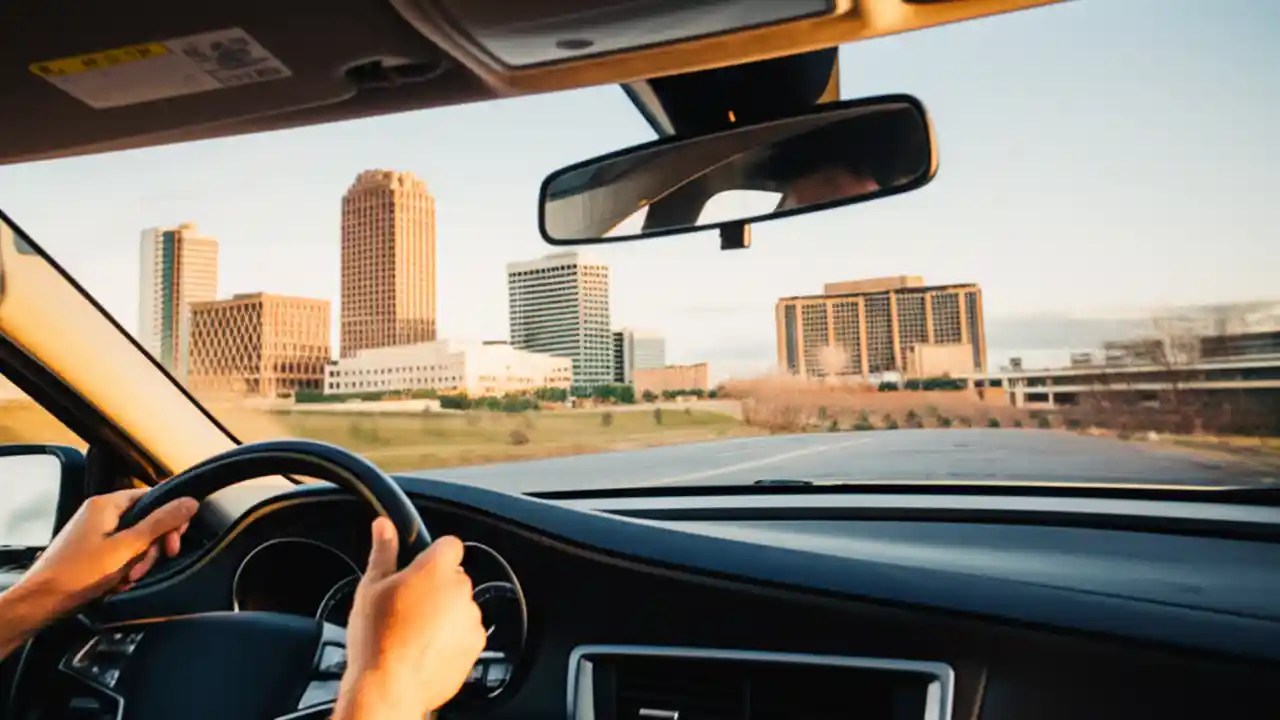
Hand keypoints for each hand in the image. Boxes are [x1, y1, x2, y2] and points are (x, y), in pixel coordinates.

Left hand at [23, 489, 196, 611]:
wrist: (42, 600)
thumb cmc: (78, 573)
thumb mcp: (127, 547)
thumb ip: (160, 523)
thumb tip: (190, 502)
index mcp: (107, 504)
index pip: (154, 496)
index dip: (170, 517)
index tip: (175, 539)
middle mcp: (101, 513)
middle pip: (147, 520)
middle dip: (153, 545)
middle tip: (152, 562)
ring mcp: (96, 531)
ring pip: (136, 539)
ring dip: (140, 560)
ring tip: (130, 577)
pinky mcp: (94, 549)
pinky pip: (122, 551)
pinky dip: (127, 566)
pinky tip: (121, 580)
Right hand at [335, 519, 485, 719]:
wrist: (389, 686)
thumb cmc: (376, 637)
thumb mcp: (371, 587)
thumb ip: (383, 551)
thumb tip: (384, 525)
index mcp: (436, 569)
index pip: (449, 545)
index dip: (434, 555)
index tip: (418, 569)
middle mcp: (460, 589)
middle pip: (454, 577)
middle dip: (436, 587)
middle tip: (408, 606)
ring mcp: (471, 617)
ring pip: (460, 605)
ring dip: (445, 613)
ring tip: (415, 632)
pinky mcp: (476, 644)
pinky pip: (466, 631)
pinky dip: (452, 637)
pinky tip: (426, 648)